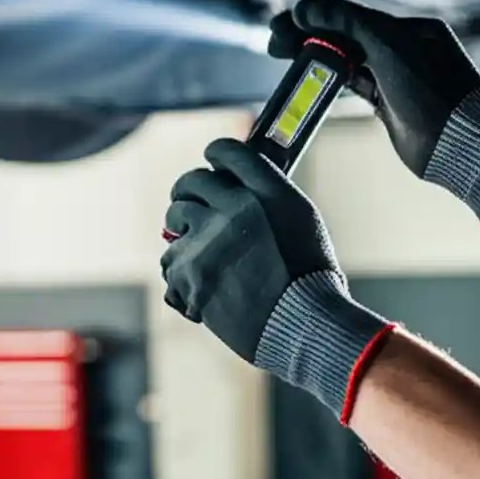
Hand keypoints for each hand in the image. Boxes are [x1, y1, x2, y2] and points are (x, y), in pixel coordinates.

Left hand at [161, 138, 391, 422]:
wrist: (304, 326)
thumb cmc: (309, 277)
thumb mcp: (301, 220)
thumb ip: (267, 194)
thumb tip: (235, 180)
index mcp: (267, 192)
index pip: (227, 151)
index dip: (217, 154)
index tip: (212, 161)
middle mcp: (234, 209)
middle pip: (190, 182)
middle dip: (188, 191)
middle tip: (190, 202)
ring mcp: (207, 241)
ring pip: (174, 223)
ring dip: (185, 236)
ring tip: (204, 255)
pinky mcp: (189, 273)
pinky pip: (171, 263)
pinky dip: (183, 276)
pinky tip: (204, 286)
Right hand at [269, 0, 479, 226]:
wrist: (463, 145)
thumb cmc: (435, 94)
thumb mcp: (388, 46)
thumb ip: (346, 23)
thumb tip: (305, 7)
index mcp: (411, 29)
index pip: (352, 16)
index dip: (314, 18)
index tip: (284, 24)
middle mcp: (405, 50)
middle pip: (346, 36)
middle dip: (310, 36)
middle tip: (275, 43)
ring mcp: (397, 78)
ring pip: (348, 60)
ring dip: (317, 56)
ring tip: (285, 57)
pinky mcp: (390, 106)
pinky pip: (354, 85)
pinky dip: (330, 79)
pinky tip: (310, 77)